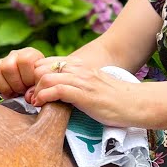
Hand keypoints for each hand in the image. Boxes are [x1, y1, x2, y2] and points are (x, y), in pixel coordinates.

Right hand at [0, 47, 47, 97]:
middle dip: (14, 84)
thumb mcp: (42, 84)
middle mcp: (14, 55)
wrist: (34, 85)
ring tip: (10, 93)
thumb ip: (38, 87)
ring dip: (2, 86)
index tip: (30, 87)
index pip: (24, 60)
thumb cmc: (39, 86)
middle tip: (20, 92)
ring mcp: (0, 62)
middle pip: (7, 67)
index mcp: (29, 54)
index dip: (27, 77)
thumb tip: (28, 94)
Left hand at [24, 56, 138, 127]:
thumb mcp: (91, 85)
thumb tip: (56, 92)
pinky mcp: (84, 94)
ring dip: (35, 91)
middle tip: (30, 98)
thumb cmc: (114, 99)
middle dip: (31, 83)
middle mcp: (78, 69)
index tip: (33, 89)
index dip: (35, 75)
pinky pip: (56, 90)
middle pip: (41, 68)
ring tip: (35, 103)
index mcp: (79, 66)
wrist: (136, 103)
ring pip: (46, 77)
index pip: (47, 62)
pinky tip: (42, 104)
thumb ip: (74, 83)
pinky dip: (44, 97)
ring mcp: (81, 81)